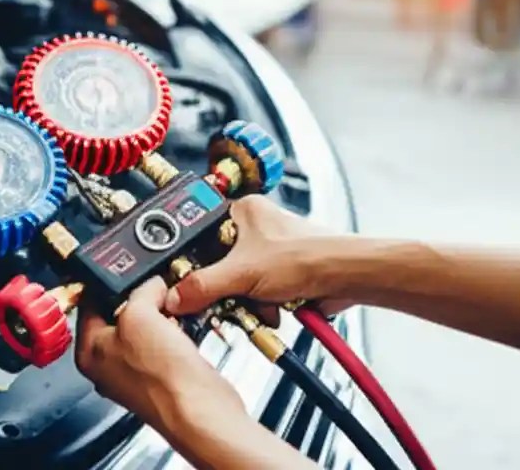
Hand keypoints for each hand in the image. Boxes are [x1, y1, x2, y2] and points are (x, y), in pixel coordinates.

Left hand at [77, 276, 315, 469]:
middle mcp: (109, 364)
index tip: (128, 267)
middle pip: (121, 313)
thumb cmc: (163, 378)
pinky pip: (167, 341)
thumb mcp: (140, 315)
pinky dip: (176, 330)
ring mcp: (138, 371)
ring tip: (173, 309)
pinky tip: (185, 327)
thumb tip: (151, 283)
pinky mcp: (165, 374)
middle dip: (142, 298)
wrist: (201, 409)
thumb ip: (140, 290)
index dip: (111, 281)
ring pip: (147, 326)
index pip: (90, 303)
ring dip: (161, 313)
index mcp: (90, 352)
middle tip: (156, 290)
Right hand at [165, 196, 355, 317]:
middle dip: (227, 289)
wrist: (345, 277)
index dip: (194, 261)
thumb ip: (202, 287)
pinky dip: (263, 307)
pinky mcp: (282, 274)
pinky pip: (257, 294)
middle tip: (228, 298)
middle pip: (219, 265)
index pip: (201, 236)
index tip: (187, 282)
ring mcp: (270, 252)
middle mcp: (256, 227)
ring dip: (247, 301)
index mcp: (243, 211)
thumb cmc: (307, 257)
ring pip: (239, 283)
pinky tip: (274, 309)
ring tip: (260, 304)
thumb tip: (174, 297)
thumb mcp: (242, 274)